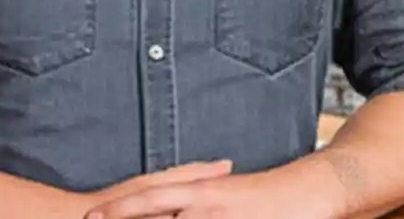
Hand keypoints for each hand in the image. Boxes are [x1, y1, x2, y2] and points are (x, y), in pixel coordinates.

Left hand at [84, 161, 344, 218]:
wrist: (314, 188)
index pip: (148, 197)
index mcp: (199, 190)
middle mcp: (205, 203)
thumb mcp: (226, 193)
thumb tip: (180, 204)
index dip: (118, 208)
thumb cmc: (271, 194)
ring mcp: (220, 217)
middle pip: (157, 214)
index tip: (90, 215)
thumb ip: (198, 194)